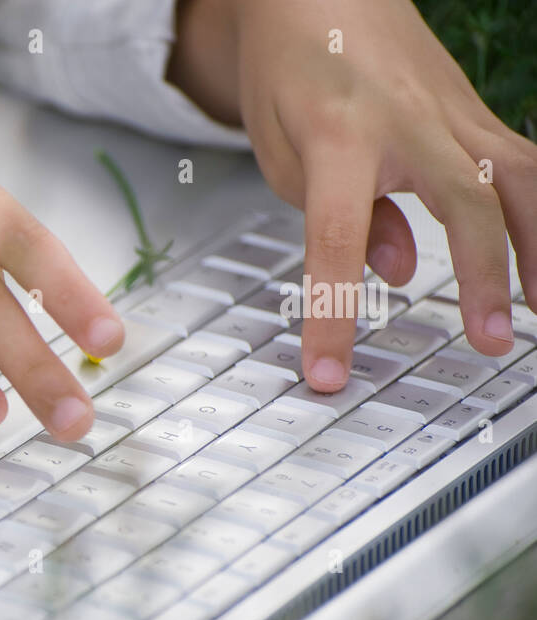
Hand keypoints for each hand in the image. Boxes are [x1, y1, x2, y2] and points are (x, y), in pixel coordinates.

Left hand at [171, 0, 534, 391]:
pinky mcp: (475, 112)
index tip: (329, 372)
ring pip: (521, 175)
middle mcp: (408, 122)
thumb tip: (398, 273)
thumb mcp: (284, 153)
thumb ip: (339, 218)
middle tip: (489, 341)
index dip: (334, 313)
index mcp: (338, 137)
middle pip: (465, 199)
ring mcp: (453, 112)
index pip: (336, 242)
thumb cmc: (290, 69)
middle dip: (483, 276)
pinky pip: (525, 161)